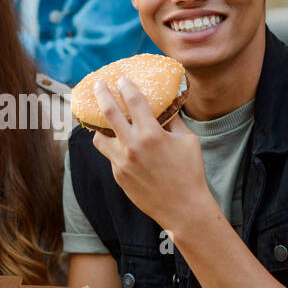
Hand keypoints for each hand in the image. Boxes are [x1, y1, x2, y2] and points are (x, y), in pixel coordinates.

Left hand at [91, 78, 211, 228]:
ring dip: (100, 127)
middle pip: (108, 113)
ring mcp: (122, 163)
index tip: (121, 79)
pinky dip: (115, 149)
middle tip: (98, 85)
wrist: (183, 208)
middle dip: (101, 95)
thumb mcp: (188, 141)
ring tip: (103, 122)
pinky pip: (111, 156)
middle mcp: (132, 146)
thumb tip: (166, 106)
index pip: (133, 101)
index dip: (126, 87)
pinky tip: (122, 147)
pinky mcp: (118, 176)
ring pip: (99, 139)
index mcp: (151, 134)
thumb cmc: (190, 173)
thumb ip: (174, 121)